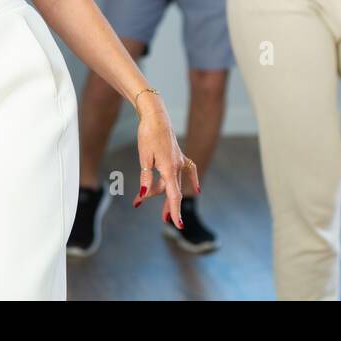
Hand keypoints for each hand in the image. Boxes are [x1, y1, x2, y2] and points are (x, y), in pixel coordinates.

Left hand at [131, 92, 197, 227]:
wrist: (155, 116)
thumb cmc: (147, 134)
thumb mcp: (144, 157)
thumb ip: (146, 177)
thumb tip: (143, 194)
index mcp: (168, 168)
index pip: (173, 195)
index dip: (175, 210)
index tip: (178, 224)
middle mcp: (177, 166)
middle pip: (171, 190)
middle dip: (167, 205)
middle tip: (163, 219)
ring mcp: (179, 160)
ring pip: (173, 182)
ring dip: (163, 192)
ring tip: (145, 198)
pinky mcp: (179, 155)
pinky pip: (188, 170)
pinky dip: (192, 179)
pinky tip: (197, 188)